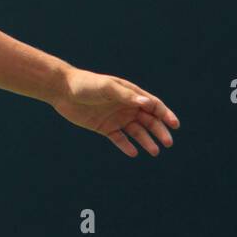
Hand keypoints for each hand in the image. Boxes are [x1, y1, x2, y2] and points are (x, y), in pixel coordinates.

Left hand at [51, 68, 179, 156]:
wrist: (62, 90)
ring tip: (154, 151)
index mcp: (129, 94)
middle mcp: (125, 106)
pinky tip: (134, 152)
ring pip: (136, 132)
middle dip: (159, 131)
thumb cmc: (86, 84)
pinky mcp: (104, 127)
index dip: (165, 114)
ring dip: (146, 141)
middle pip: (148, 120)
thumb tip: (147, 103)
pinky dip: (126, 146)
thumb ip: (126, 96)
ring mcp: (116, 117)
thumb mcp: (107, 88)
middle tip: (168, 142)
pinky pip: (119, 139)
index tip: (174, 125)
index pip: (153, 105)